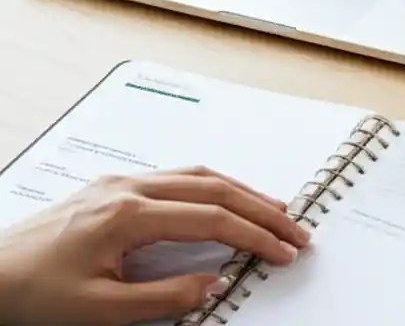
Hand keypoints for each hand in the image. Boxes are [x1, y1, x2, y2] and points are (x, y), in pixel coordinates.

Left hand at [0, 167, 309, 325]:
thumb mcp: (100, 311)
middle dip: (262, 208)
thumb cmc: (29, 293)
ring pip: (197, 175)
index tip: (282, 252)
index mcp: (127, 214)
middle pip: (215, 188)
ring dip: (241, 190)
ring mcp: (118, 183)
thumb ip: (163, 297)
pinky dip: (211, 186)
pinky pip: (175, 176)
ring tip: (273, 208)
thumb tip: (212, 283)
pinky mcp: (110, 188)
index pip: (212, 219)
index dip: (255, 236)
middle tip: (295, 228)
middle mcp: (127, 188)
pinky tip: (223, 197)